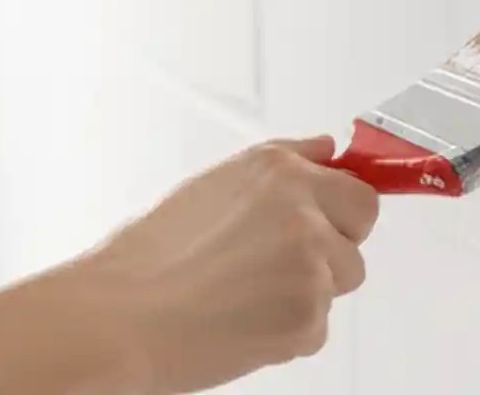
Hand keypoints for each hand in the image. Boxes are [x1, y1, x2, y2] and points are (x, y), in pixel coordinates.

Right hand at [70, 135, 380, 393]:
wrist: (118, 321)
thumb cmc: (150, 259)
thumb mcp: (215, 182)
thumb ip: (285, 161)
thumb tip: (328, 148)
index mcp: (280, 170)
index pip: (359, 187)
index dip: (341, 209)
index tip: (336, 219)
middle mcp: (303, 210)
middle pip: (361, 231)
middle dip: (334, 247)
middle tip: (278, 263)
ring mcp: (311, 266)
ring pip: (340, 282)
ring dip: (308, 291)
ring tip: (246, 293)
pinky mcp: (308, 320)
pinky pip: (317, 327)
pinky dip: (287, 332)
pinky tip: (240, 322)